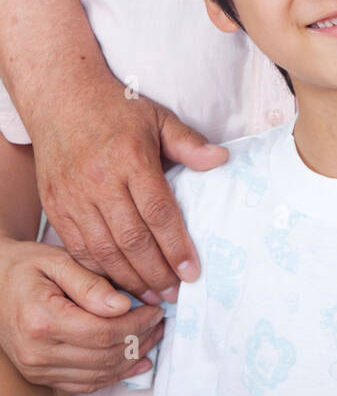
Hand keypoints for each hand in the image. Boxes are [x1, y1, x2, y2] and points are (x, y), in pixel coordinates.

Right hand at [0, 237, 164, 392]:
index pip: (102, 332)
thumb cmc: (26, 266)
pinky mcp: (41, 377)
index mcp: (41, 320)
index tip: (156, 308)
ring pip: (98, 375)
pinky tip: (137, 361)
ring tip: (154, 336)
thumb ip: (90, 283)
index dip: (136, 323)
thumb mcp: (57, 260)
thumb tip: (123, 306)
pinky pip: (85, 384)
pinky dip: (115, 375)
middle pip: (104, 356)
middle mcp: (37, 353)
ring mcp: (37, 369)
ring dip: (132, 359)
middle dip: (140, 339)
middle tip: (161, 321)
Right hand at [31, 79, 227, 296]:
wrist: (61, 98)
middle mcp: (100, 181)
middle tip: (174, 295)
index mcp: (131, 158)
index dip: (177, 247)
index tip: (192, 272)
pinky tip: (118, 283)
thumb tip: (222, 160)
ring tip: (151, 297)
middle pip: (132, 239)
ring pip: (104, 250)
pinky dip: (99, 270)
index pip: (159, 213)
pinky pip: (78, 248)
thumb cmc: (116, 109)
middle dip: (156, 273)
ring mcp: (74, 196)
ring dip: (129, 279)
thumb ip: (189, 143)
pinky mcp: (55, 206)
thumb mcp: (158, 117)